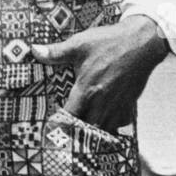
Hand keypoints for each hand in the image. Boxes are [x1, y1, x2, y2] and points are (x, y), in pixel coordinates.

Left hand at [31, 17, 169, 132]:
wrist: (142, 42)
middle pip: (87, 129)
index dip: (60, 124)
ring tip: (85, 132)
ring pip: (104, 130)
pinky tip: (106, 123)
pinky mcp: (130, 103)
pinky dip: (113, 127)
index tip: (53, 126)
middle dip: (77, 133)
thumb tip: (33, 51)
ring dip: (94, 132)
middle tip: (68, 133)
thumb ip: (56, 52)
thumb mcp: (79, 44)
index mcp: (87, 90)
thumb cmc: (109, 42)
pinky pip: (120, 124)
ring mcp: (118, 105)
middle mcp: (102, 102)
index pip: (70, 116)